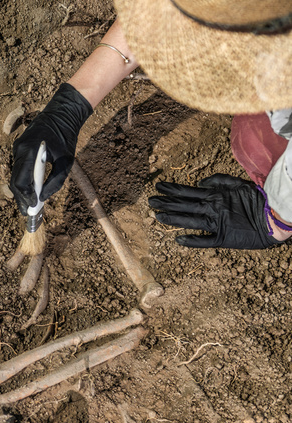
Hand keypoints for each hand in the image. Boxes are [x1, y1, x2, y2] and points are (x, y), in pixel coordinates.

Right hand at [10, 84, 92, 214]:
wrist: (62, 114)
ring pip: (15, 175)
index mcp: (30, 152)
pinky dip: (22, 180)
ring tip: (29, 204)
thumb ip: (55, 182)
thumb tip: (43, 198)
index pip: (20, 181)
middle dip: (21, 198)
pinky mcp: (19, 147)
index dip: (26, 197)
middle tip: (28, 212)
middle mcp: (19, 150)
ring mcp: (17, 148)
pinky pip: (18, 167)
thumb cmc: (66, 137)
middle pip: (14, 181)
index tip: (33, 208)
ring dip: (21, 190)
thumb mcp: (66, 162)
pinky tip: (29, 190)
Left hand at [148, 174, 282, 248]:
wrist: (272, 217)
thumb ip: (217, 181)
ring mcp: (216, 224)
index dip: (171, 190)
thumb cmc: (257, 199)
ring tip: (157, 216)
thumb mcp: (237, 183)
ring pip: (188, 221)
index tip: (157, 187)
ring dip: (172, 219)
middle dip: (165, 203)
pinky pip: (203, 241)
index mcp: (214, 196)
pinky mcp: (222, 239)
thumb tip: (199, 183)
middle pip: (183, 205)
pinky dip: (191, 241)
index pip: (186, 192)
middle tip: (149, 201)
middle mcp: (211, 209)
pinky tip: (177, 240)